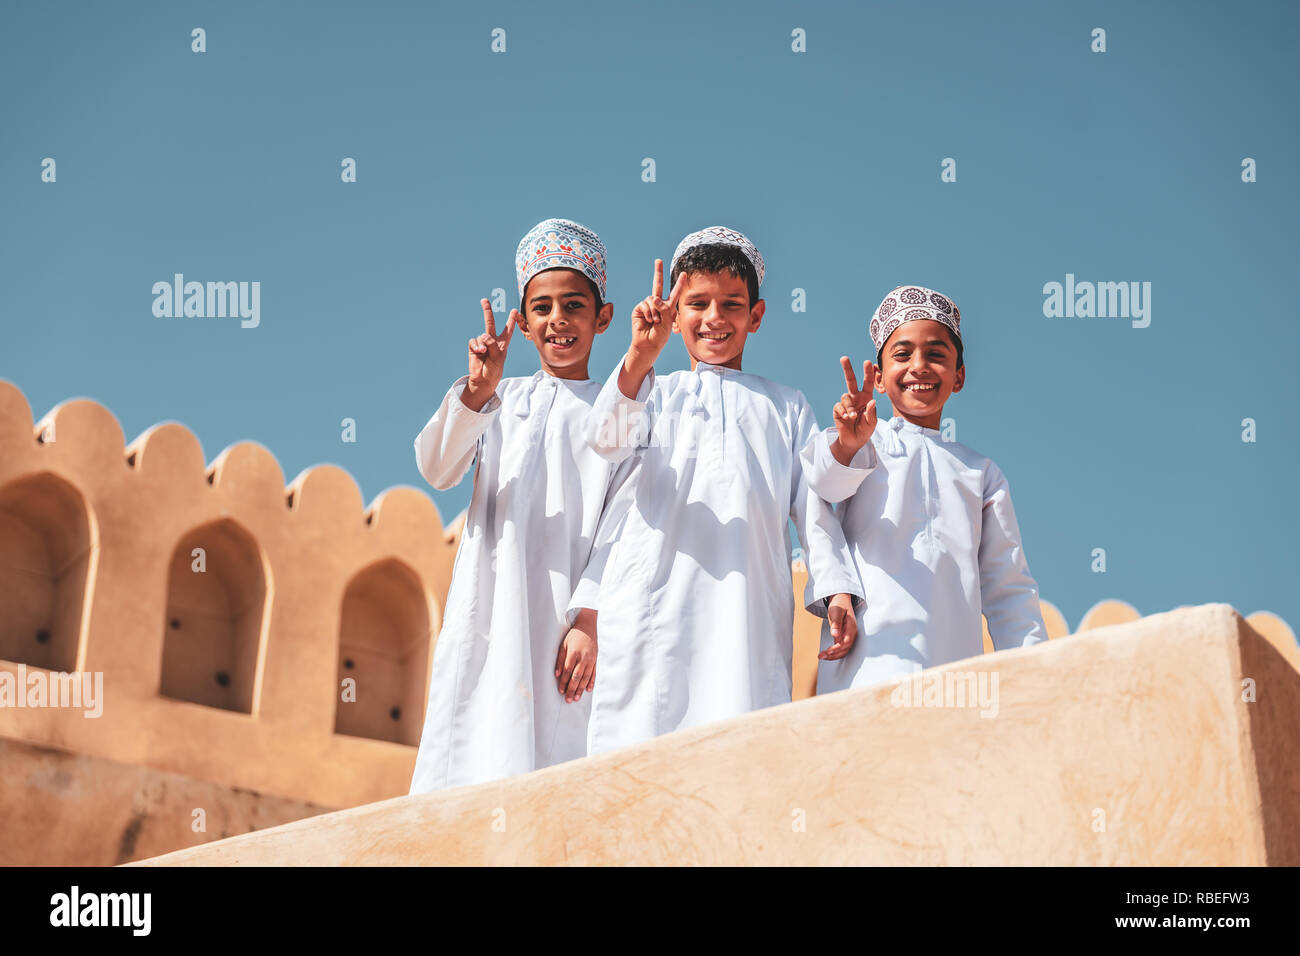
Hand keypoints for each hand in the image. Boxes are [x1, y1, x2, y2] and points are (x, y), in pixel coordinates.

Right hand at [462, 299, 517, 410]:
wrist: (483, 379)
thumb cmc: (494, 369)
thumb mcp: (498, 356)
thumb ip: (493, 343)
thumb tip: (483, 335)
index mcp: (503, 343)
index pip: (508, 329)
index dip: (511, 320)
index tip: (515, 310)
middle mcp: (493, 341)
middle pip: (490, 323)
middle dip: (487, 311)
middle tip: (484, 300)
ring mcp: (482, 343)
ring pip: (482, 335)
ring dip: (484, 344)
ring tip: (485, 353)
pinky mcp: (474, 347)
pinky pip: (474, 341)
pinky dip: (476, 346)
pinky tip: (479, 352)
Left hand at [554, 609, 597, 701]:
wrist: (588, 627)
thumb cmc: (574, 636)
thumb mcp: (563, 645)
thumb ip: (560, 660)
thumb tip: (557, 674)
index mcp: (573, 653)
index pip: (567, 671)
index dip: (564, 682)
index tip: (561, 690)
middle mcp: (583, 657)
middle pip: (577, 676)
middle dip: (572, 689)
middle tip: (568, 699)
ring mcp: (591, 659)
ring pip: (585, 677)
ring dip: (580, 689)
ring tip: (576, 698)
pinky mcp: (595, 660)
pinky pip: (594, 673)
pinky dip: (591, 682)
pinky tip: (588, 689)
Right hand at [621, 259, 683, 392]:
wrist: (649, 344)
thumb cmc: (660, 335)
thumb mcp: (667, 320)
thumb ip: (663, 307)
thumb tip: (653, 297)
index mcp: (668, 307)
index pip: (674, 293)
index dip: (679, 284)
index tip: (685, 274)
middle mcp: (657, 304)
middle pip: (658, 284)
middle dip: (658, 272)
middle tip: (658, 260)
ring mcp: (647, 306)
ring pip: (652, 298)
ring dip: (656, 311)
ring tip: (655, 321)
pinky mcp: (639, 309)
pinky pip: (645, 304)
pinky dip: (649, 312)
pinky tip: (649, 320)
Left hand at [819, 593, 858, 660]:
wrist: (841, 600)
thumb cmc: (839, 604)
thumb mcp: (836, 611)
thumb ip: (836, 623)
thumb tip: (835, 635)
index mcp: (851, 627)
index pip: (846, 642)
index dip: (837, 648)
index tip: (828, 651)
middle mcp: (852, 633)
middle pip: (845, 648)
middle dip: (834, 654)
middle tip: (821, 656)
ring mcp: (848, 635)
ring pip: (843, 650)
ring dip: (833, 655)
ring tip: (822, 657)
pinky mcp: (844, 636)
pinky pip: (840, 647)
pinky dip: (834, 652)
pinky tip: (826, 654)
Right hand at [830, 356, 876, 464]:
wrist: (853, 441)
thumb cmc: (865, 430)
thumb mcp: (872, 423)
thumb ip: (872, 413)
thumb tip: (872, 401)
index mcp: (866, 398)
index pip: (867, 383)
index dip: (868, 373)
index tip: (867, 363)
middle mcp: (856, 397)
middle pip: (850, 380)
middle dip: (847, 369)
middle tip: (844, 358)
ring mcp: (846, 403)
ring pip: (845, 397)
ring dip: (849, 407)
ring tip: (852, 417)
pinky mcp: (838, 410)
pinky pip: (839, 406)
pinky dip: (843, 412)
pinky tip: (846, 418)